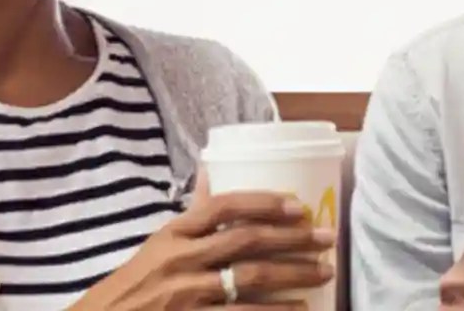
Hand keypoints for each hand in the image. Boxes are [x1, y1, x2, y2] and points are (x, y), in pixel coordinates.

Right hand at [72, 172, 335, 310]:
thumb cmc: (137, 284)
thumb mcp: (159, 244)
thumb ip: (193, 214)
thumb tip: (213, 167)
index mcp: (173, 234)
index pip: (223, 207)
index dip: (264, 202)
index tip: (297, 205)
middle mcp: (180, 261)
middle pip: (246, 242)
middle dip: (293, 238)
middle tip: (326, 238)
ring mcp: (186, 295)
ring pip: (250, 280)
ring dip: (294, 275)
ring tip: (324, 271)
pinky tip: (299, 310)